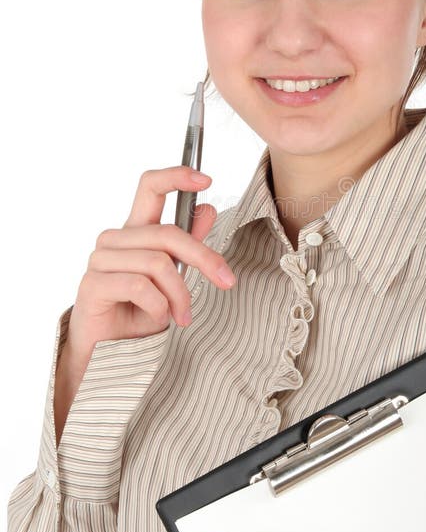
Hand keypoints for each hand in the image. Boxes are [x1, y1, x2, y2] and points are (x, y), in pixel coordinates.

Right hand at [66, 165, 236, 369]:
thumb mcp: (173, 279)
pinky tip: (157, 319)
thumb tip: (208, 209)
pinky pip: (140, 286)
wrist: (108, 354)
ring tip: (182, 316)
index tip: (206, 179)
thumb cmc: (138, 314)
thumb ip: (189, 245)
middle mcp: (115, 239)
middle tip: (226, 281)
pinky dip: (158, 307)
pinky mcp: (94, 284)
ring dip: (179, 294)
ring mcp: (101, 260)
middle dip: (204, 258)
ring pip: (158, 263)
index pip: (150, 187)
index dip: (177, 177)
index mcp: (136, 231)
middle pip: (168, 233)